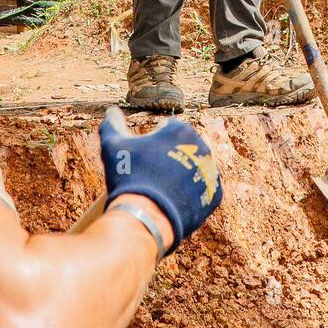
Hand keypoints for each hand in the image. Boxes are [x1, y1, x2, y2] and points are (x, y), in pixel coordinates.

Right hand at [99, 107, 221, 250]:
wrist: (146, 216)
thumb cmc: (130, 177)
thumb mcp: (113, 147)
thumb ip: (112, 124)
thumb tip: (111, 110)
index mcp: (180, 129)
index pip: (165, 129)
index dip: (151, 143)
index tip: (142, 159)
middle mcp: (201, 146)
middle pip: (182, 148)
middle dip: (168, 157)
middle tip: (150, 176)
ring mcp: (210, 170)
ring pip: (193, 167)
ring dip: (180, 174)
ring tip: (161, 190)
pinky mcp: (215, 193)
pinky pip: (202, 189)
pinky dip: (190, 193)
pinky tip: (173, 201)